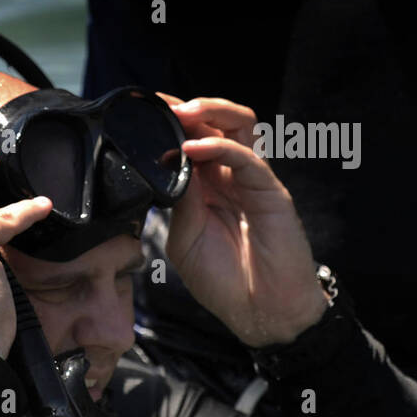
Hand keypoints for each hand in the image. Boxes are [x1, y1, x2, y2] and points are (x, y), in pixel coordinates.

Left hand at [158, 95, 326, 346]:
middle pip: (216, 123)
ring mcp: (251, 181)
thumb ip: (179, 201)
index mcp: (207, 186)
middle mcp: (229, 176)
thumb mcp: (185, 240)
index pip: (191, 139)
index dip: (171, 122)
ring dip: (210, 112)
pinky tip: (193, 148)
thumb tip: (166, 162)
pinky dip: (219, 148)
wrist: (260, 311)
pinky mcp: (271, 192)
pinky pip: (247, 159)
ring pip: (240, 126)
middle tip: (161, 105)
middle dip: (187, 107)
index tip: (145, 110)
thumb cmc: (223, 280)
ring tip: (181, 113)